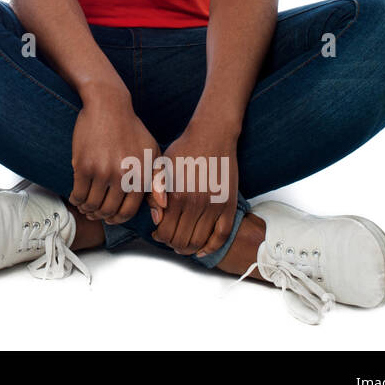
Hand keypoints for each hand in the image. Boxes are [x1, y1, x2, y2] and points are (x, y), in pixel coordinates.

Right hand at [69, 88, 160, 225]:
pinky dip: (75, 199)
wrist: (108, 105)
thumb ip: (158, 180)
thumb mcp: (152, 152)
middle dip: (100, 215)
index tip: (109, 217)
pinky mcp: (83, 165)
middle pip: (108, 210)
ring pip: (92, 204)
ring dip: (87, 209)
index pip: (128, 211)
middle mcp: (124, 176)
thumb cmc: (131, 129)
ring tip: (84, 205)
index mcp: (142, 175)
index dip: (117, 218)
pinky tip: (75, 196)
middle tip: (94, 212)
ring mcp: (103, 171)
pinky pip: (78, 193)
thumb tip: (161, 208)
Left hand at [149, 124, 239, 257]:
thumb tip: (157, 218)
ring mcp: (214, 206)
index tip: (158, 234)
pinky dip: (211, 247)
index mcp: (175, 195)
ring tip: (183, 244)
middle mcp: (194, 203)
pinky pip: (221, 235)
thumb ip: (155, 192)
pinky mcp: (229, 205)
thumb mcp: (161, 166)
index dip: (160, 237)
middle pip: (181, 240)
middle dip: (172, 244)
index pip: (165, 231)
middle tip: (169, 240)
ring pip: (199, 241)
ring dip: (189, 248)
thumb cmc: (184, 149)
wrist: (212, 135)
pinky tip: (202, 250)